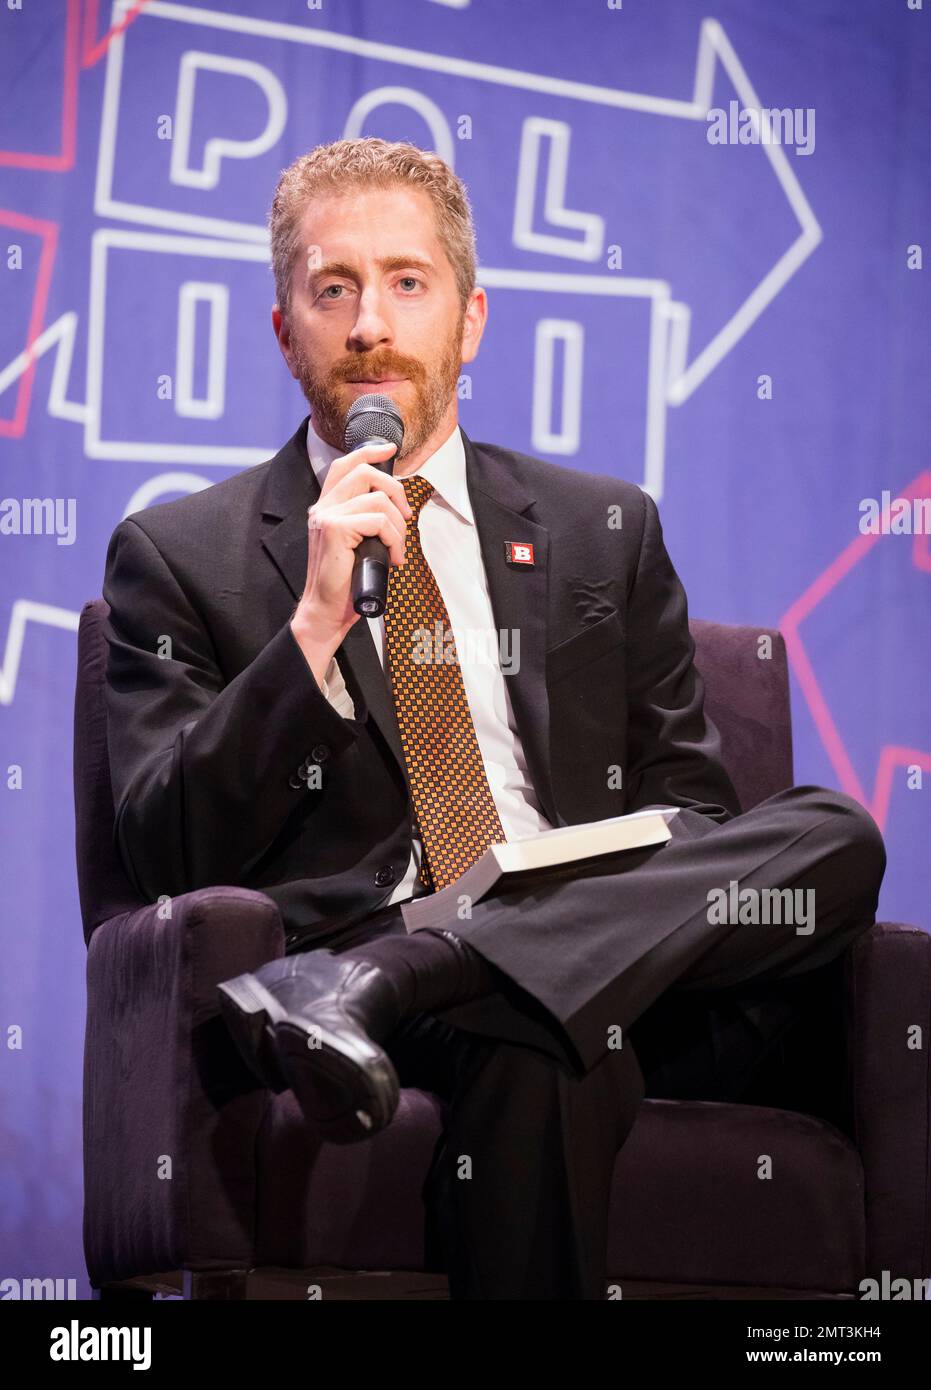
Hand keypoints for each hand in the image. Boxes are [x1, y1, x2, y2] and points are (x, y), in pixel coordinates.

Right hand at [290, 442, 412, 677]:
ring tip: (397, 549)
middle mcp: (322, 507)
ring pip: (378, 500)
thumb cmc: (345, 583)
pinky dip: (394, 539)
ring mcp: (326, 516)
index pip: (345, 465)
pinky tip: (393, 559)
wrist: (326, 611)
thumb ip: (367, 522)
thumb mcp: (359, 544)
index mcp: (326, 507)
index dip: (369, 452)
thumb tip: (396, 506)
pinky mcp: (335, 529)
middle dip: (396, 489)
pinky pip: (378, 520)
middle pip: (365, 472)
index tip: (390, 449)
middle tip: (406, 516)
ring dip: (399, 526)